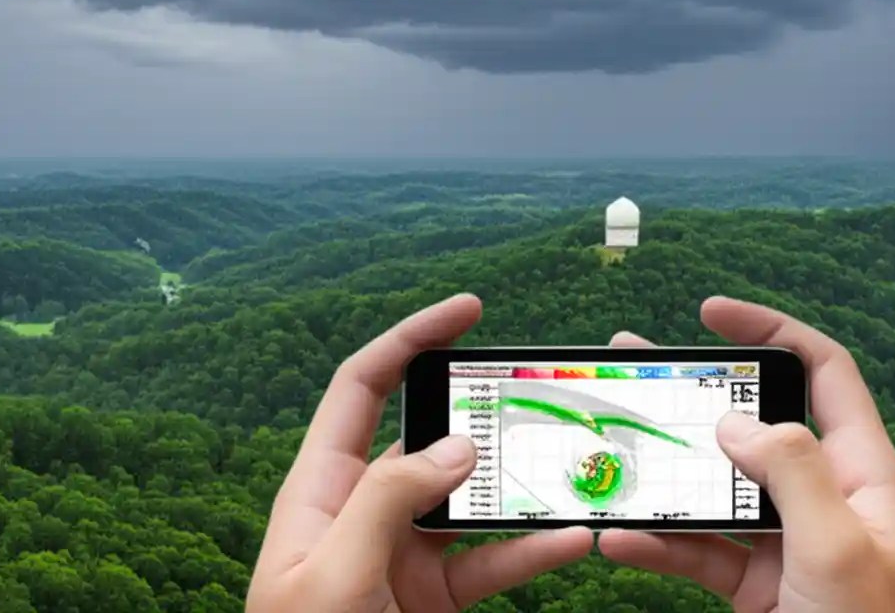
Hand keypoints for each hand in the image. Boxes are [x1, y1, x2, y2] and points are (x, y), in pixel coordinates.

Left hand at [247, 294, 593, 612]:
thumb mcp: (329, 578)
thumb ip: (388, 503)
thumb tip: (457, 445)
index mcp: (321, 489)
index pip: (363, 388)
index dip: (410, 340)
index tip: (468, 310)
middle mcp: (365, 511)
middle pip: (430, 437)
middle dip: (485, 413)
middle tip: (542, 395)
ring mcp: (404, 554)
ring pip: (473, 502)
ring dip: (521, 485)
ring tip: (573, 464)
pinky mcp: (436, 596)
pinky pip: (494, 562)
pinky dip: (534, 550)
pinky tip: (574, 537)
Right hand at [599, 296, 894, 612]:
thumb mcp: (838, 547)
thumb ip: (790, 470)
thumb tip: (734, 419)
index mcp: (863, 473)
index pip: (822, 372)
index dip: (770, 330)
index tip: (710, 311)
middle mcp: (823, 498)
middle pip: (753, 423)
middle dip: (693, 395)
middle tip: (634, 367)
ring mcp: (786, 543)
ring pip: (714, 488)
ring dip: (660, 470)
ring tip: (606, 446)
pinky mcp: (754, 585)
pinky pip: (696, 550)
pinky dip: (656, 542)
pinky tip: (616, 537)